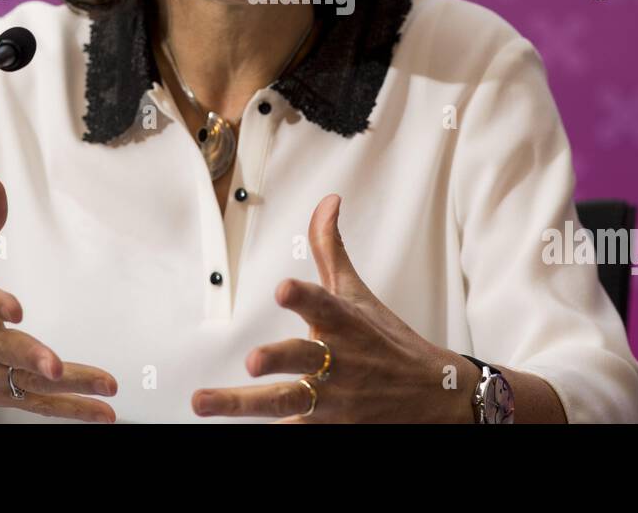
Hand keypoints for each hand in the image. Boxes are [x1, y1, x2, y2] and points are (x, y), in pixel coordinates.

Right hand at [0, 176, 117, 421]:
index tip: (14, 308)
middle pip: (3, 352)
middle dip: (29, 358)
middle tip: (55, 366)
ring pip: (28, 384)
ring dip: (69, 390)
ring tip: (106, 390)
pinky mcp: (1, 393)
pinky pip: (39, 405)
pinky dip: (73, 411)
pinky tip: (106, 414)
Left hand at [190, 193, 479, 421]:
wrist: (435, 397)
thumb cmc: (388, 341)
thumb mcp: (359, 294)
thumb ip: (331, 249)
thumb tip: (328, 201)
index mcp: (345, 322)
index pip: (324, 303)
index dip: (304, 296)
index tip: (283, 288)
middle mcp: (339, 361)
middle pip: (303, 359)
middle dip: (279, 359)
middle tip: (253, 360)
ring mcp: (334, 400)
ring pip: (286, 403)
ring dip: (244, 404)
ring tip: (202, 402)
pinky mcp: (332, 429)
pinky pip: (297, 433)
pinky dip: (276, 433)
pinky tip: (236, 437)